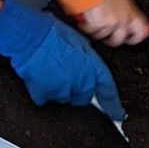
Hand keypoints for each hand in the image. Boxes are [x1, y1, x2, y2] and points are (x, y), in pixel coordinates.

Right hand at [0, 0, 124, 120]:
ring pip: (65, 98)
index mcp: (93, 67)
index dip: (113, 105)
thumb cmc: (53, 33)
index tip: (116, 113)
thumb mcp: (80, 42)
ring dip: (60, 89)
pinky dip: (42, 90)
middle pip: (84, 96)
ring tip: (51, 71)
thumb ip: (88, 60)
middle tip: (66, 75)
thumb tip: (88, 67)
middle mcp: (81, 81)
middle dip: (78, 89)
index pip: (108, 90)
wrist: (32, 36)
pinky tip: (40, 76)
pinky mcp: (45, 94)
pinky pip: (45, 98)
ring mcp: (63, 90)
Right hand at [77, 0, 148, 46]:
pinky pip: (91, 31)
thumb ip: (129, 12)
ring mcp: (111, 23)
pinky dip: (87, 26)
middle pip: (119, 39)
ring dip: (96, 30)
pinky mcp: (99, 24)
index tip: (130, 39)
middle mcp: (123, 19)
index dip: (136, 38)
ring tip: (94, 19)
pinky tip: (86, 19)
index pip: (140, 31)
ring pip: (103, 36)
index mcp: (132, 13)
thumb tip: (140, 23)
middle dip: (111, 39)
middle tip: (105, 34)